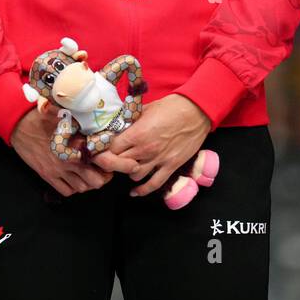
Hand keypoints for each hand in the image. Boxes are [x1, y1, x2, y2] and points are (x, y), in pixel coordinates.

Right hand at [10, 108, 111, 196]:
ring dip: (87, 183)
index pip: (100, 162)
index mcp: (75, 146)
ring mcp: (57, 171)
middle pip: (95, 181)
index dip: (108, 163)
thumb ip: (81, 122)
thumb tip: (96, 120)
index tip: (109, 160)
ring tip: (88, 175)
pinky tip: (73, 179)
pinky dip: (72, 188)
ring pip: (81, 188)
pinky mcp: (47, 176)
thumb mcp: (64, 116)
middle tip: (102, 171)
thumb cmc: (42, 117)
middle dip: (102, 177)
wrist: (19, 125)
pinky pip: (65, 191)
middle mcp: (68, 161)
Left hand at [93, 94, 210, 197]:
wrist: (195, 112)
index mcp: (137, 134)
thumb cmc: (171, 107)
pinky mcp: (170, 166)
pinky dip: (142, 191)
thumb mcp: (145, 110)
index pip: (112, 149)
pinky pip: (153, 184)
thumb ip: (130, 122)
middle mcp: (145, 149)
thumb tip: (117, 126)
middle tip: (113, 159)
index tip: (104, 149)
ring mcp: (158, 160)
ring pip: (134, 176)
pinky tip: (134, 192)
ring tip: (128, 167)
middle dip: (115, 162)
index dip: (106, 150)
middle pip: (120, 164)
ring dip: (129, 172)